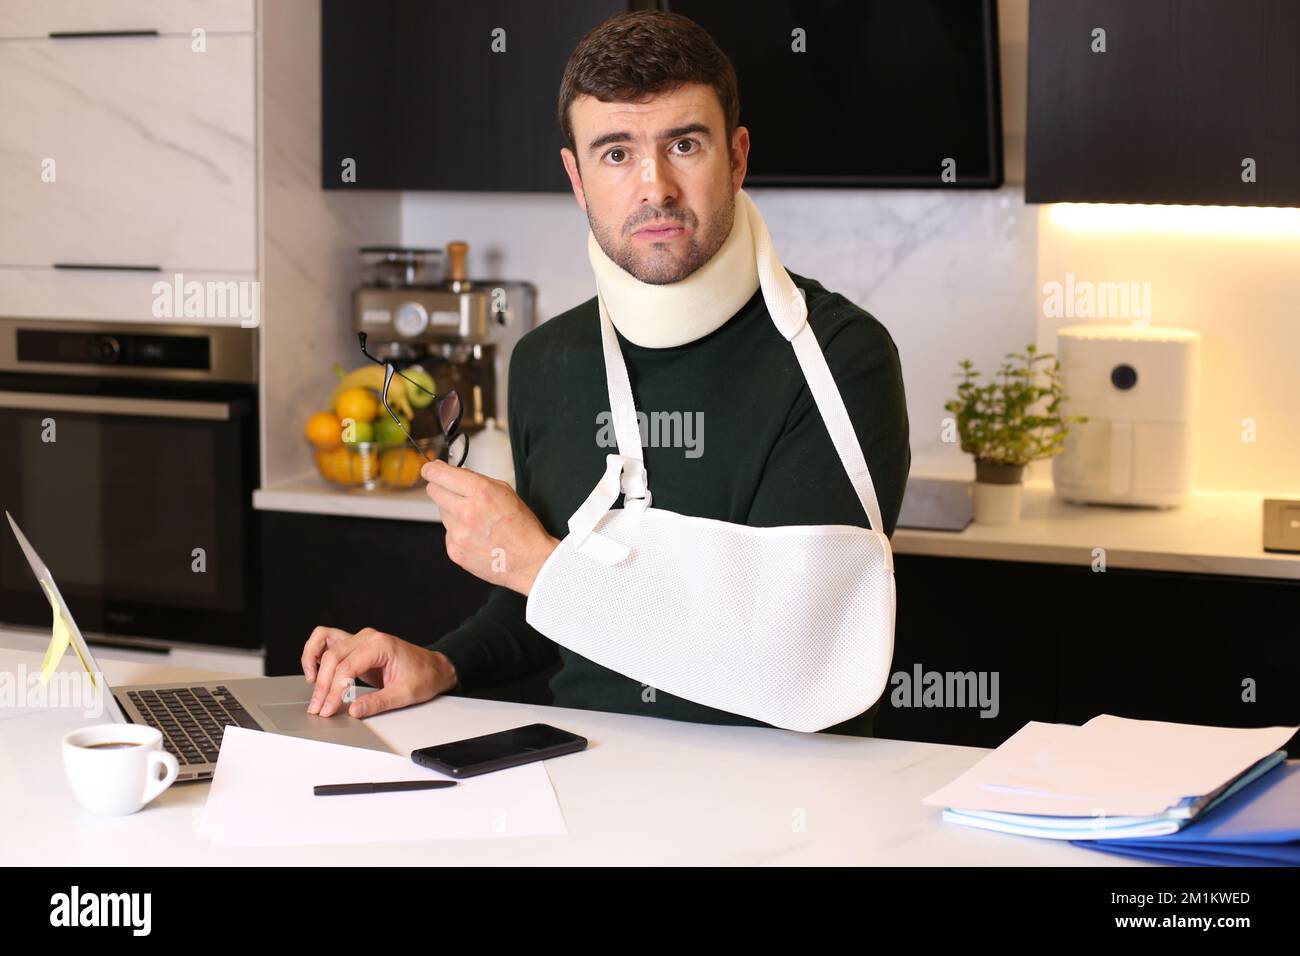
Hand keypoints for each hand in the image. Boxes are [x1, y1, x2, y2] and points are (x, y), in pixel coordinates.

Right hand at [300, 626, 457, 717]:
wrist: (434, 667)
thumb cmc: (424, 677)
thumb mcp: (404, 694)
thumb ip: (377, 703)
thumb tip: (353, 711)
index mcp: (380, 645)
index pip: (347, 667)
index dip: (334, 690)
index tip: (328, 709)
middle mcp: (368, 637)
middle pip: (333, 657)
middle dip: (323, 685)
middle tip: (318, 708)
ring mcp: (361, 638)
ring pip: (327, 646)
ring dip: (314, 666)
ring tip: (312, 688)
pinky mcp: (357, 645)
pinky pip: (329, 641)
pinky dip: (316, 652)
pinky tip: (313, 671)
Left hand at [421, 460, 558, 595]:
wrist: (529, 561)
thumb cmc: (522, 527)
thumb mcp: (505, 492)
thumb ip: (477, 480)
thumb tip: (455, 474)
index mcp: (480, 492)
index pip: (439, 474)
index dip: (432, 470)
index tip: (430, 470)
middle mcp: (466, 511)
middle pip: (434, 491)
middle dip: (441, 489)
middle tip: (455, 494)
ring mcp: (458, 533)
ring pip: (442, 513)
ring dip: (453, 512)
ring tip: (476, 521)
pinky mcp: (454, 550)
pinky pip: (448, 533)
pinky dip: (458, 532)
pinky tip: (476, 536)